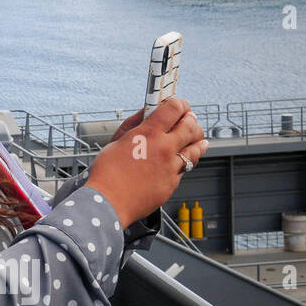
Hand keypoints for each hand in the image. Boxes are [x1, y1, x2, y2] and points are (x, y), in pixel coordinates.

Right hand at [85, 98, 207, 225]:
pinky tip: (184, 159)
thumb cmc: (106, 173)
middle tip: (189, 119)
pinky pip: (185, 169)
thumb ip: (134, 124)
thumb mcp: (115, 141)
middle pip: (191, 126)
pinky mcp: (172, 184)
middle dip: (192, 120)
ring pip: (196, 149)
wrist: (108, 202)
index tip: (179, 104)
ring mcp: (170, 167)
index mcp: (148, 134)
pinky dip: (186, 161)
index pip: (174, 109)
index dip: (180, 103)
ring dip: (198, 140)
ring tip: (198, 139)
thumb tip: (145, 112)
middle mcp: (164, 148)